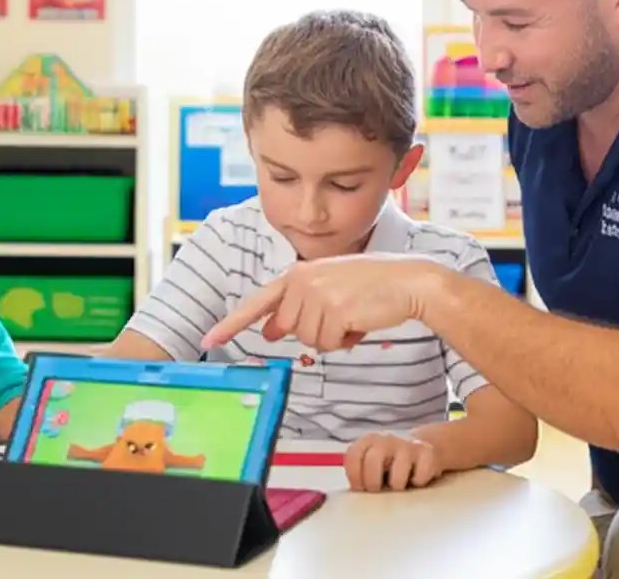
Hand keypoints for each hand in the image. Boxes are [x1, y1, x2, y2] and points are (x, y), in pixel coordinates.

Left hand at [201, 253, 441, 353]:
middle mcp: (302, 280)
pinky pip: (329, 344)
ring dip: (332, 336)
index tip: (209, 339)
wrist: (410, 282)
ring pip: (309, 340)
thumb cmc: (372, 287)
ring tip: (353, 315)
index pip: (258, 302)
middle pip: (290, 329)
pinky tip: (361, 321)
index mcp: (298, 273)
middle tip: (341, 315)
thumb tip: (269, 331)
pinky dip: (346, 341)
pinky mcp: (334, 310)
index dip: (232, 323)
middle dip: (315, 330)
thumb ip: (296, 307)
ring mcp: (317, 294)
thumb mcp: (328, 290)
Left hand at [344, 431, 442, 491]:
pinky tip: (416, 479)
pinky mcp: (427, 453)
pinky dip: (418, 482)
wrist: (426, 446)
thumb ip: (361, 471)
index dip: (354, 476)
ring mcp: (407, 445)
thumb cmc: (392, 462)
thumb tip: (355, 491)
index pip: (354, 455)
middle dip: (372, 482)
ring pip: (398, 470)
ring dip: (397, 484)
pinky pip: (420, 475)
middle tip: (377, 491)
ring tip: (399, 486)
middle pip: (372, 460)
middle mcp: (386, 440)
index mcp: (368, 441)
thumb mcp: (373, 462)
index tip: (360, 489)